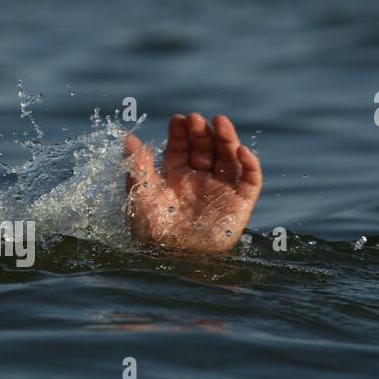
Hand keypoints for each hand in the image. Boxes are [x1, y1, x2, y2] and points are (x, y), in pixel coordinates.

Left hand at [124, 113, 261, 252]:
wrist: (172, 259)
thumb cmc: (151, 232)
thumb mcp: (139, 195)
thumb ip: (136, 166)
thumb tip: (127, 137)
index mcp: (176, 177)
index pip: (182, 147)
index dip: (181, 133)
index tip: (178, 119)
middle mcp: (199, 180)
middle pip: (206, 147)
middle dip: (201, 132)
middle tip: (195, 119)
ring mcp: (221, 190)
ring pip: (229, 157)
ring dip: (227, 138)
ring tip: (220, 121)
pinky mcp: (241, 203)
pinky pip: (251, 180)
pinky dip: (250, 163)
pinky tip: (241, 151)